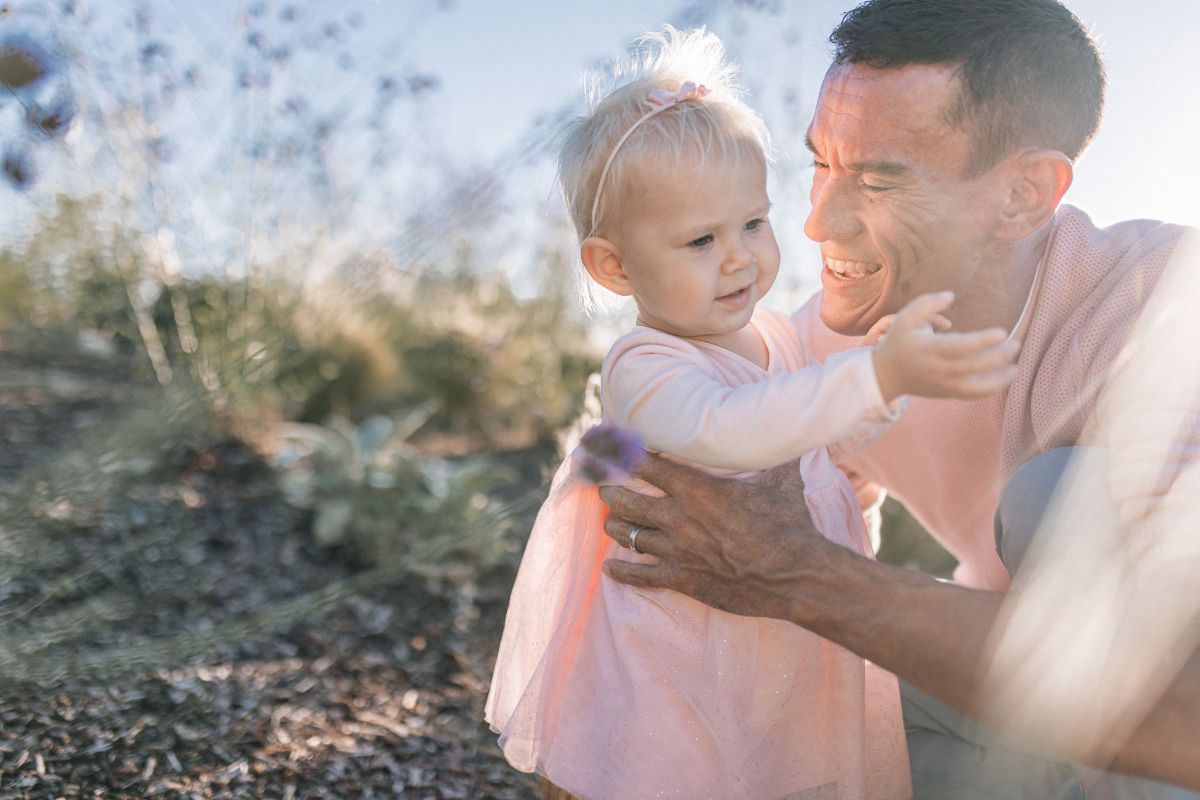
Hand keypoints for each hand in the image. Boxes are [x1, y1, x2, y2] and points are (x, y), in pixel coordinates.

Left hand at [598, 452, 847, 620]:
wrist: (795, 575)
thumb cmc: (789, 525)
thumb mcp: (781, 482)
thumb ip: (774, 458)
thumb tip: (787, 433)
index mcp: (696, 489)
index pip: (645, 464)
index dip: (622, 453)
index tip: (608, 447)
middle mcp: (678, 517)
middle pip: (625, 501)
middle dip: (610, 493)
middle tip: (604, 489)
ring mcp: (677, 551)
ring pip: (628, 535)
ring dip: (615, 527)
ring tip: (610, 522)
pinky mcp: (682, 580)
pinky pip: (641, 576)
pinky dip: (622, 572)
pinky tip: (609, 568)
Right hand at [872, 291, 1018, 401]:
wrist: (886, 375)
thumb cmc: (899, 341)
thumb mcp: (905, 318)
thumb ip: (927, 303)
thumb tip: (951, 296)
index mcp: (928, 348)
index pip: (959, 347)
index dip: (982, 341)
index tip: (1001, 332)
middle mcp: (937, 369)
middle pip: (973, 366)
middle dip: (998, 357)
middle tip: (1015, 344)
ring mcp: (943, 383)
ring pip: (976, 387)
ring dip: (999, 379)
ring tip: (1015, 367)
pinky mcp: (947, 393)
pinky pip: (973, 394)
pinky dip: (991, 388)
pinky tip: (1005, 376)